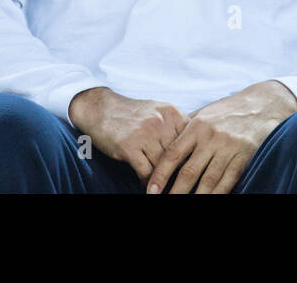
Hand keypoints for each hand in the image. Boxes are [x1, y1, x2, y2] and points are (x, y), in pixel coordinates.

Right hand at [68, 87, 188, 181]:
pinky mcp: (128, 146)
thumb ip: (176, 127)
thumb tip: (194, 150)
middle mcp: (160, 122)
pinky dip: (148, 181)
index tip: (195, 171)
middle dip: (179, 172)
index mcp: (171, 113)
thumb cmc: (133, 114)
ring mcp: (144, 134)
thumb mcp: (158, 111)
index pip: (191, 140)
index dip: (193, 158)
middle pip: (178, 155)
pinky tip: (148, 184)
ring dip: (163, 179)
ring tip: (165, 187)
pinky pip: (145, 172)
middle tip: (181, 184)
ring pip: (162, 165)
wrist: (101, 108)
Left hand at [145, 80, 296, 193]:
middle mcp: (211, 137)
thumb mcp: (205, 114)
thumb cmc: (227, 112)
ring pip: (207, 181)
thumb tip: (163, 147)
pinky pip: (228, 181)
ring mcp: (228, 148)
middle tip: (164, 203)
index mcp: (197, 126)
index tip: (151, 190)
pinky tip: (208, 201)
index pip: (173, 154)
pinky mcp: (244, 157)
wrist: (262, 104)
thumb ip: (186, 130)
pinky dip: (217, 194)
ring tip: (185, 206)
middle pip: (188, 172)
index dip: (160, 174)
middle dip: (175, 192)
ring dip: (195, 198)